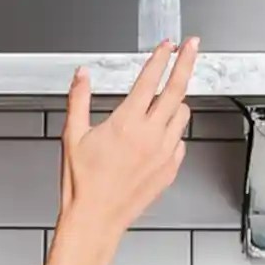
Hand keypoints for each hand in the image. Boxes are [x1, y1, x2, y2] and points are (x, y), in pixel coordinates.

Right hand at [58, 37, 199, 236]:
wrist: (95, 219)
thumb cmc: (82, 183)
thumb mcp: (72, 135)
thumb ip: (78, 99)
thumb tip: (81, 75)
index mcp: (126, 123)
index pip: (149, 80)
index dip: (160, 58)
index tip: (167, 45)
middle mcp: (150, 136)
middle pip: (177, 89)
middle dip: (186, 63)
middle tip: (192, 47)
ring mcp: (164, 153)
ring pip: (182, 115)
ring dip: (177, 101)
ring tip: (165, 99)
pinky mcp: (170, 169)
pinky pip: (180, 141)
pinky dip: (173, 132)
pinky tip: (158, 135)